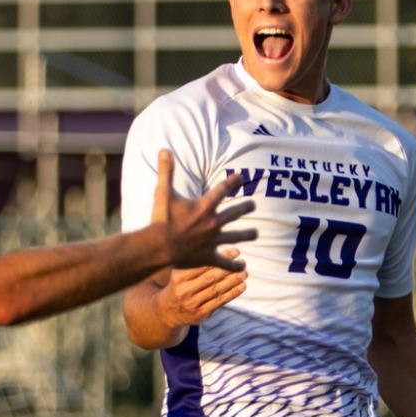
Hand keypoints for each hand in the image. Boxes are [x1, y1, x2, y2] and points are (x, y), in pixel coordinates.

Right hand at [151, 149, 256, 269]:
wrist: (159, 246)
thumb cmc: (161, 219)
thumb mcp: (163, 193)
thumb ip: (166, 171)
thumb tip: (164, 149)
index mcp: (204, 206)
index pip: (223, 190)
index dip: (233, 181)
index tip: (241, 177)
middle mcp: (213, 222)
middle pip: (235, 213)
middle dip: (246, 207)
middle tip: (253, 204)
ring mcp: (213, 241)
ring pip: (236, 236)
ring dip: (247, 234)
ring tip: (256, 234)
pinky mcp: (209, 256)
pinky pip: (225, 262)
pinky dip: (234, 266)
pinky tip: (243, 267)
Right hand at [158, 248, 247, 327]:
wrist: (168, 311)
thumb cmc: (179, 286)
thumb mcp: (180, 273)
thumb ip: (196, 263)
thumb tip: (220, 249)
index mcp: (178, 277)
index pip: (202, 265)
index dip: (220, 258)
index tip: (235, 251)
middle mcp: (184, 291)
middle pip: (210, 278)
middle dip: (228, 269)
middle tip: (242, 262)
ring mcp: (192, 304)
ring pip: (216, 290)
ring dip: (233, 282)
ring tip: (244, 273)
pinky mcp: (201, 314)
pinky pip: (219, 302)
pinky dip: (232, 294)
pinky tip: (242, 286)